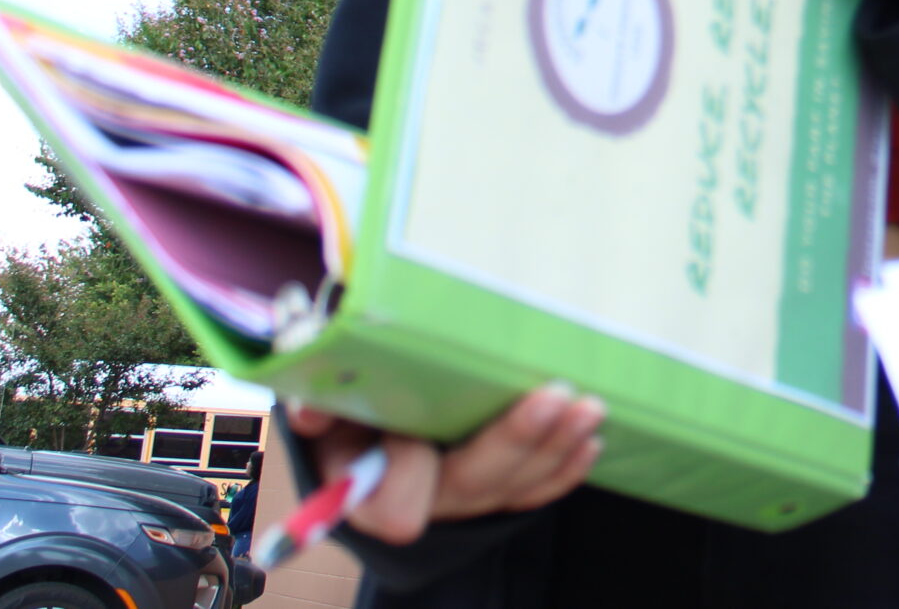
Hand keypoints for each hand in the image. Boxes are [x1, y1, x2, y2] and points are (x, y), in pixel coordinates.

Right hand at [288, 385, 604, 543]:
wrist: (370, 416)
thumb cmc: (347, 401)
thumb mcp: (320, 401)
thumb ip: (316, 405)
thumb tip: (310, 411)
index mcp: (363, 482)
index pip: (385, 496)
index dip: (402, 474)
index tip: (414, 443)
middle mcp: (418, 500)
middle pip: (470, 482)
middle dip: (516, 442)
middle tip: (553, 398)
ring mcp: (461, 497)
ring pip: (512, 484)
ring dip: (554, 447)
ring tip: (588, 407)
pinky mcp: (495, 490)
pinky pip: (533, 489)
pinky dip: (563, 467)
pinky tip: (589, 441)